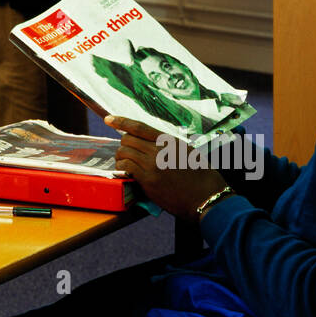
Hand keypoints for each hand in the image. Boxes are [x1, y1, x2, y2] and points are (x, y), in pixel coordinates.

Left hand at [105, 115, 226, 220]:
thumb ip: (168, 145)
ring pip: (123, 153)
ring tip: (127, 165)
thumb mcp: (187, 151)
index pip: (140, 126)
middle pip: (127, 139)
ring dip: (122, 158)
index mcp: (169, 140)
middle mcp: (159, 149)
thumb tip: (151, 143)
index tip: (109, 119)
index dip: (122, 121)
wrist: (207, 197)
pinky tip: (128, 174)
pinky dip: (123, 169)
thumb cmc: (202, 177)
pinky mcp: (148, 180)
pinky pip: (125, 168)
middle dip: (124, 146)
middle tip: (128, 155)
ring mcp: (152, 164)